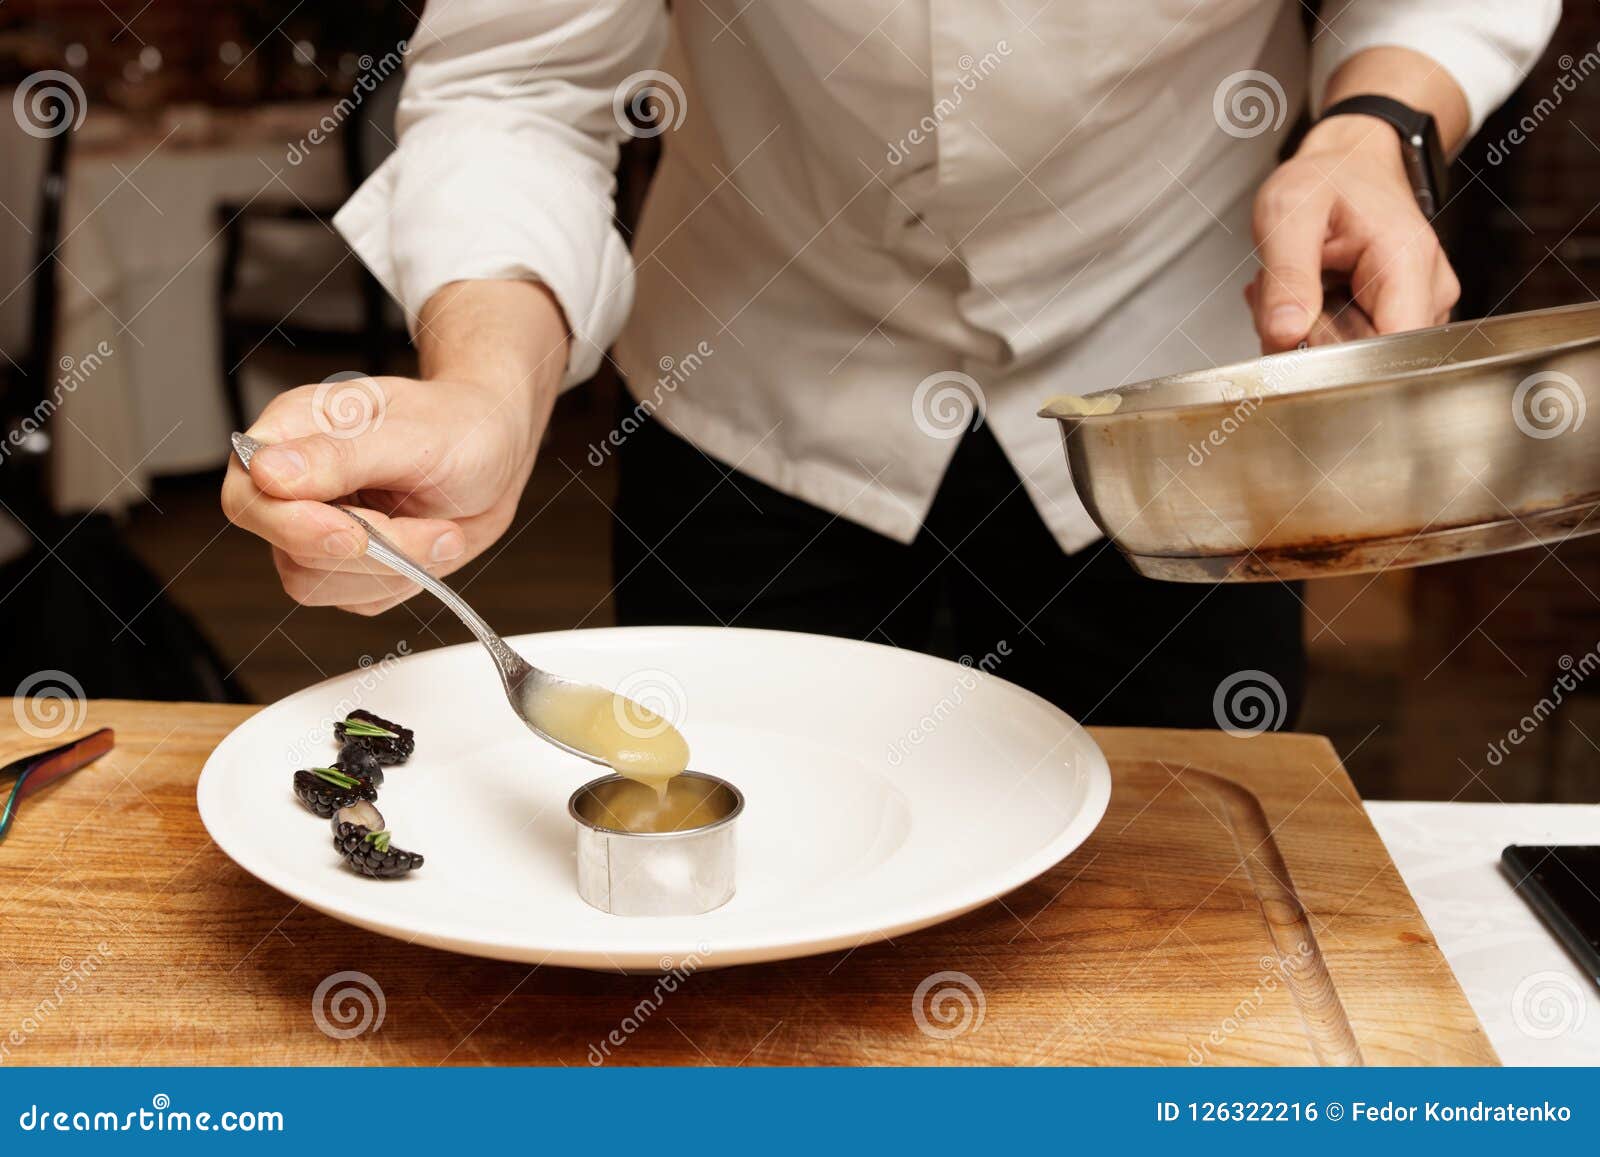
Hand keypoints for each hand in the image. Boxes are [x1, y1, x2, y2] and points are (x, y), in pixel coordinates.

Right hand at [221, 374, 545, 613]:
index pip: (247, 495)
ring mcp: (317, 529)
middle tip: (431, 531)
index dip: (291, 525)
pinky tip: (431, 544)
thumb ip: (341, 455)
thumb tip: (268, 471)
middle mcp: (297, 484)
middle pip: (285, 550)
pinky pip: (357, 598)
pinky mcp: (347, 567)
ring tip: (442, 532)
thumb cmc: (459, 425)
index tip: (353, 532)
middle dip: (368, 552)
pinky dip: (404, 581)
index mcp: (294, 433)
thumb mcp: (413, 435)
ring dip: (393, 569)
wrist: (498, 451)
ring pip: (316, 584)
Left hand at [1247, 114, 1459, 353]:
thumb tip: (1285, 334)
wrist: (1350, 163)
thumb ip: (1287, 275)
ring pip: (1354, 357)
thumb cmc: (1326, 179)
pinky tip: (1305, 295)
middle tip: (1278, 295)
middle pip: (1366, 360)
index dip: (1335, 361)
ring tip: (1292, 286)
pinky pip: (1352, 346)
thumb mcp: (1289, 212)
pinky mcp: (1401, 316)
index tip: (1292, 335)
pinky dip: (1316, 328)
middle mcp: (1427, 290)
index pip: (1389, 352)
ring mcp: (1419, 307)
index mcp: (1407, 263)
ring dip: (1307, 333)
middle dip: (1307, 340)